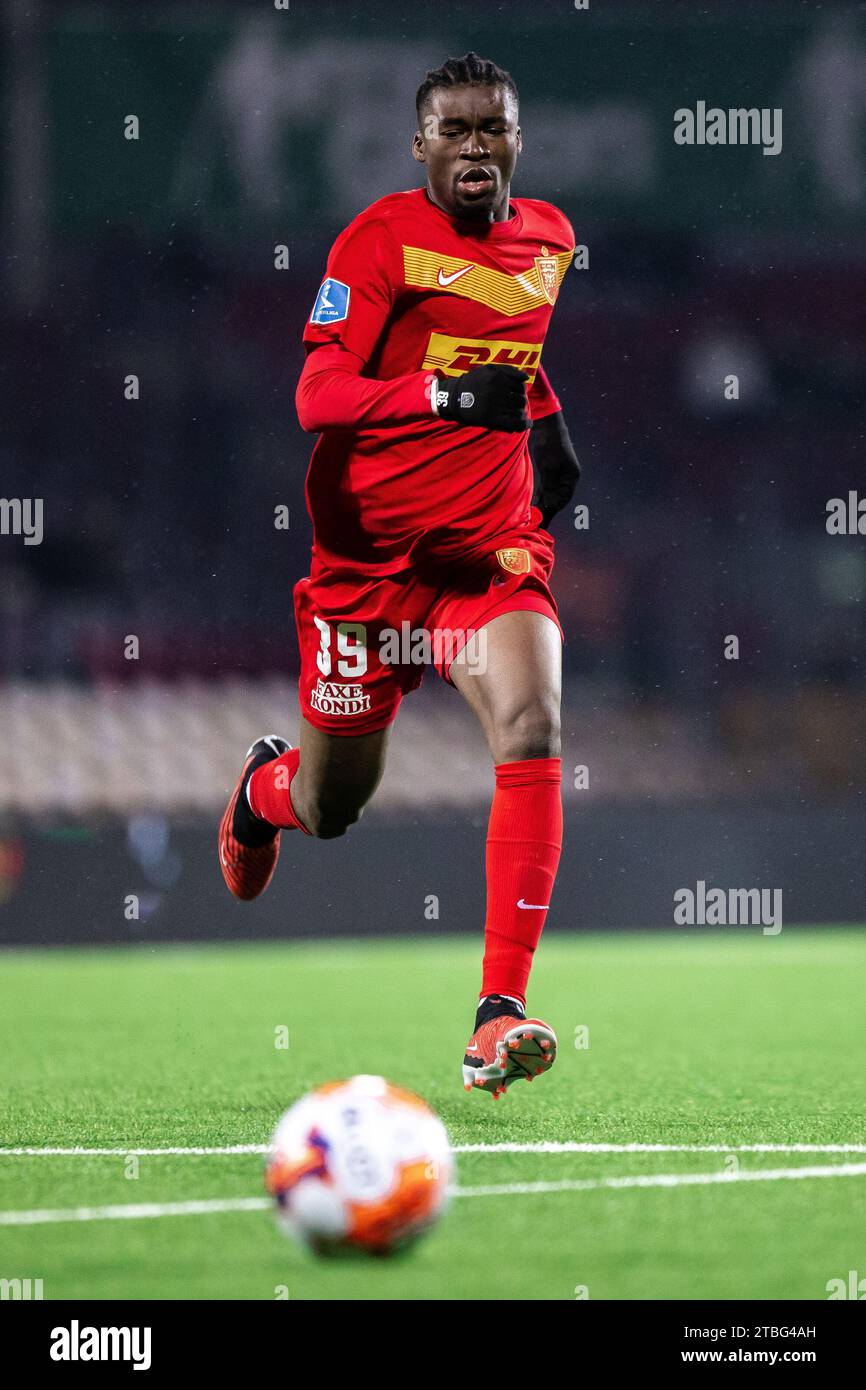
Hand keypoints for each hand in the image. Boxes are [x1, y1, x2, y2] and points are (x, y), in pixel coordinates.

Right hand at [434, 364, 528, 432]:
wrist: (453, 398)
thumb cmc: (473, 382)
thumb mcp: (488, 368)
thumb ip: (508, 370)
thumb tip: (525, 378)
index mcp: (498, 377)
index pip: (521, 385)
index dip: (520, 389)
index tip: (514, 393)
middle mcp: (498, 391)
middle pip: (521, 399)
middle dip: (519, 401)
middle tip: (513, 404)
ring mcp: (495, 406)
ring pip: (519, 411)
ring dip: (519, 412)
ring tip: (515, 413)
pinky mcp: (492, 419)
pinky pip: (515, 423)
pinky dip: (524, 424)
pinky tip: (528, 424)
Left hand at [530, 410, 579, 527]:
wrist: (545, 425)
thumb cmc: (549, 444)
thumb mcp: (549, 468)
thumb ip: (550, 487)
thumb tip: (550, 506)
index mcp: (571, 477)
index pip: (563, 499)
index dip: (553, 510)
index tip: (542, 521)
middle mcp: (567, 477)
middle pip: (558, 498)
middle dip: (548, 510)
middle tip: (537, 523)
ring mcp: (558, 473)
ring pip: (551, 493)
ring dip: (543, 504)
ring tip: (535, 517)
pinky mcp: (549, 469)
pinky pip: (546, 486)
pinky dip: (540, 495)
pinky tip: (534, 503)